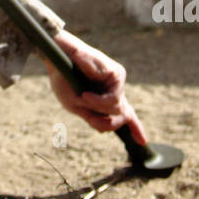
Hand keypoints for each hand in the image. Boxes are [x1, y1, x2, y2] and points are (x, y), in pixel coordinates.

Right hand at [44, 31, 147, 145]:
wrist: (56, 56)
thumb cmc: (63, 79)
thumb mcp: (76, 105)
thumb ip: (93, 118)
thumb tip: (111, 123)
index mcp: (105, 95)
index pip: (125, 113)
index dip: (135, 127)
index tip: (142, 141)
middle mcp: (114, 88)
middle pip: (121, 114)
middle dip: (106, 121)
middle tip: (90, 114)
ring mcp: (117, 81)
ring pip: (117, 108)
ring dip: (98, 108)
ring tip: (83, 97)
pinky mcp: (117, 73)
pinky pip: (113, 99)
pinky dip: (99, 102)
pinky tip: (86, 95)